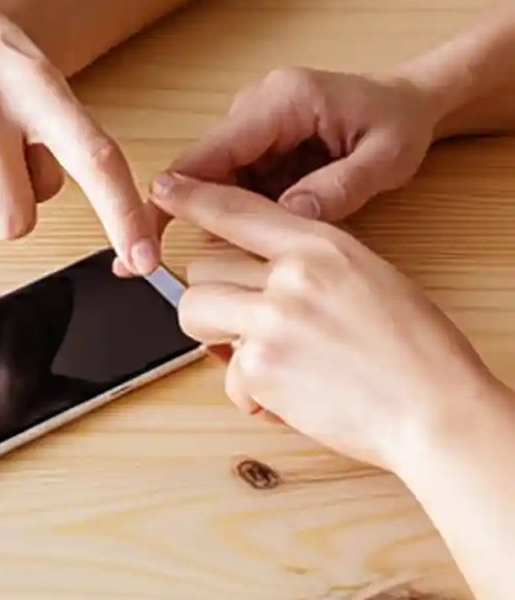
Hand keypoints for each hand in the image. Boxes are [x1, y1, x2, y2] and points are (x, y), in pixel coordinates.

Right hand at [147, 68, 439, 245]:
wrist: (409, 102)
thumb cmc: (399, 121)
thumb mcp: (385, 158)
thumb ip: (337, 187)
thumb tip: (288, 215)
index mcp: (282, 100)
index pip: (209, 152)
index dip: (174, 195)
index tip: (146, 233)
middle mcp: (256, 107)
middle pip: (201, 169)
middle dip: (185, 216)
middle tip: (158, 264)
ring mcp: (252, 125)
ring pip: (214, 181)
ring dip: (220, 220)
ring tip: (236, 256)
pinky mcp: (256, 145)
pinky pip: (234, 185)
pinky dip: (238, 215)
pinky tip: (255, 237)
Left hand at [152, 173, 499, 470]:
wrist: (435, 412)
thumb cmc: (415, 352)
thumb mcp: (368, 277)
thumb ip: (309, 265)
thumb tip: (260, 272)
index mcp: (320, 246)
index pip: (238, 210)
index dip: (194, 197)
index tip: (165, 187)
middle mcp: (289, 276)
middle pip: (201, 267)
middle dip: (213, 295)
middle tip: (246, 322)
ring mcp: (268, 322)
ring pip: (194, 312)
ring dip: (217, 339)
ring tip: (265, 358)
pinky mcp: (257, 370)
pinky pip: (223, 375)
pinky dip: (250, 393)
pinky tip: (291, 397)